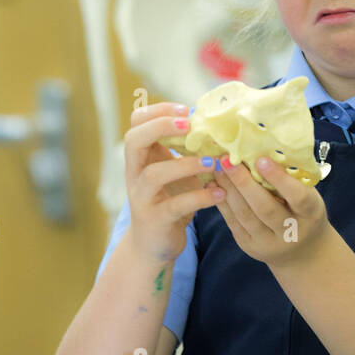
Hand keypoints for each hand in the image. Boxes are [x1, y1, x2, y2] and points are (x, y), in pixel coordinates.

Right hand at [124, 102, 222, 260]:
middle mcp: (134, 174)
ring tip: (213, 162)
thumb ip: (186, 151)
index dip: (158, 111)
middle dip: (160, 127)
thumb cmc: (169, 201)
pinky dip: (200, 198)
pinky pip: (175, 205)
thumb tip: (217, 124)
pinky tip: (220, 194)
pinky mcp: (154, 220)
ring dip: (185, 164)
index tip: (186, 109)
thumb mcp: (175, 172)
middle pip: (133, 140)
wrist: (154, 245)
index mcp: (140, 157)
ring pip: (153, 174)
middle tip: (189, 125)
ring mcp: (141, 197)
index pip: (137, 122)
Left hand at [211, 156, 328, 265]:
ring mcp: (268, 243)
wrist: (302, 251)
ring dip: (229, 190)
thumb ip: (292, 179)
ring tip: (217, 168)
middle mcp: (290, 232)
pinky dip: (222, 202)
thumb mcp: (308, 195)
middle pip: (265, 208)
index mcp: (310, 215)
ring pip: (245, 215)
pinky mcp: (249, 246)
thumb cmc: (304, 212)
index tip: (261, 159)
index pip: (297, 197)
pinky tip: (214, 185)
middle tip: (228, 160)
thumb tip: (263, 149)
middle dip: (244, 183)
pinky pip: (233, 222)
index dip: (279, 179)